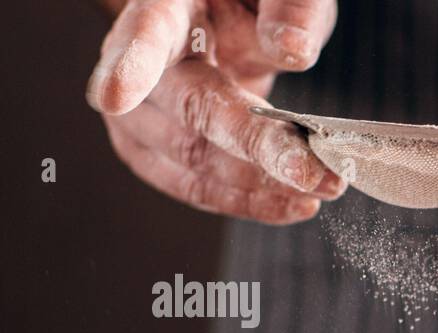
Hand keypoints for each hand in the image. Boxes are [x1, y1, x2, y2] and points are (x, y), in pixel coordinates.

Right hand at [87, 0, 343, 223]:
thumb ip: (291, 9)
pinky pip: (198, 186)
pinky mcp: (155, 151)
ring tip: (320, 190)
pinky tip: (295, 204)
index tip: (115, 98)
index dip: (130, 67)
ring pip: (192, 161)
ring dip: (259, 185)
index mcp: (162, 6)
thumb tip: (292, 49)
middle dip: (255, 147)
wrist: (225, 21)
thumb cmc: (252, 2)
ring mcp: (139, 112)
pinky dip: (249, 200)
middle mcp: (135, 59)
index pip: (143, 35)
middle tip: (312, 171)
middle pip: (189, 112)